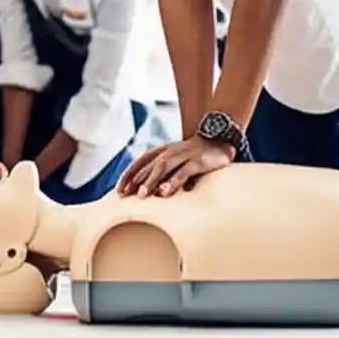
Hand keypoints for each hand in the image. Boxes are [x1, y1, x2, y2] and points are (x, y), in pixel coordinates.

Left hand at [116, 136, 234, 197]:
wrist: (220, 141)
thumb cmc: (194, 157)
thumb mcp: (176, 162)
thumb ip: (163, 174)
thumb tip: (146, 194)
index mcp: (162, 151)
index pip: (141, 162)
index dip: (128, 175)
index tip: (119, 191)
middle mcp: (170, 151)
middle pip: (149, 166)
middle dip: (136, 181)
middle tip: (125, 196)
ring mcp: (184, 155)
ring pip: (163, 167)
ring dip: (151, 181)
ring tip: (142, 195)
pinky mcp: (198, 161)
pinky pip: (183, 172)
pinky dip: (173, 182)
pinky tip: (165, 192)